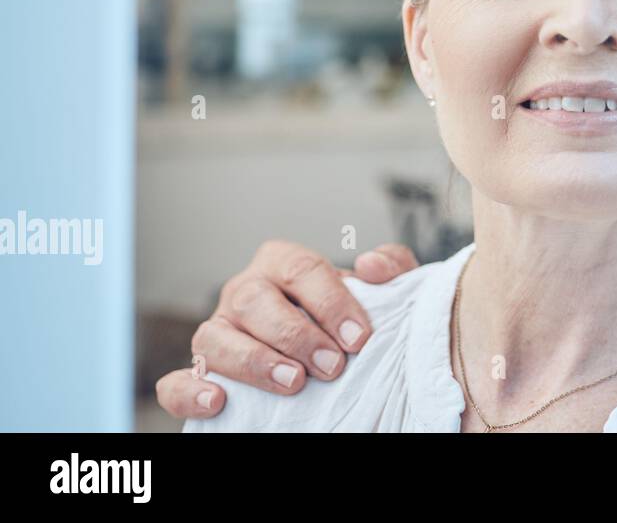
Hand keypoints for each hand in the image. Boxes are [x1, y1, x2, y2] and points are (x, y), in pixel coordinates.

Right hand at [156, 241, 418, 419]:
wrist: (331, 357)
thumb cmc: (347, 319)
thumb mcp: (380, 290)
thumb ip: (391, 268)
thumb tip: (370, 265)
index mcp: (282, 263)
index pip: (301, 269)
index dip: (332, 302)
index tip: (360, 338)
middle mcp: (244, 291)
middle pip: (255, 300)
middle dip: (297, 335)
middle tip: (333, 366)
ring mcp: (218, 331)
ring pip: (215, 337)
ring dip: (255, 362)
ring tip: (294, 383)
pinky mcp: (200, 371)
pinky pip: (177, 380)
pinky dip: (190, 390)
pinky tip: (218, 401)